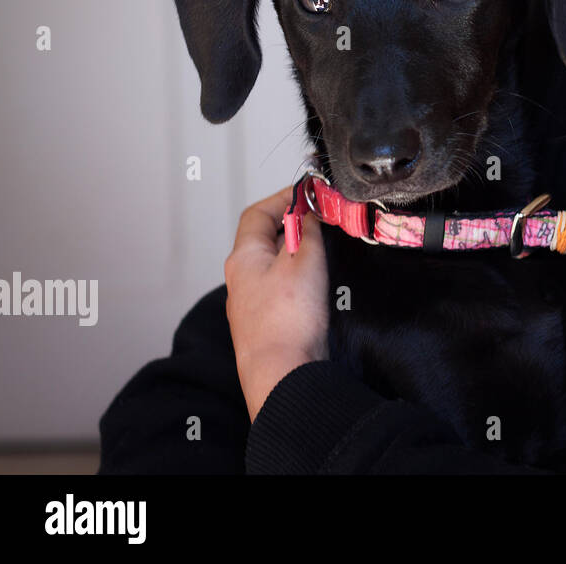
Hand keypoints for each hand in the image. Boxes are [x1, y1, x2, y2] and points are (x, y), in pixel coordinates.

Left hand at [225, 185, 329, 421]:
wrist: (281, 373)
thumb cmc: (287, 319)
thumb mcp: (304, 260)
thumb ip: (308, 230)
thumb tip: (309, 210)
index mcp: (243, 258)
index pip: (256, 214)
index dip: (282, 197)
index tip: (309, 192)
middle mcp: (241, 279)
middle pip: (264, 238)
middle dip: (293, 223)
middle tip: (322, 217)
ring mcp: (251, 303)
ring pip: (273, 264)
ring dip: (297, 251)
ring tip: (324, 247)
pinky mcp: (267, 323)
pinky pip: (280, 288)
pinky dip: (297, 276)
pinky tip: (317, 283)